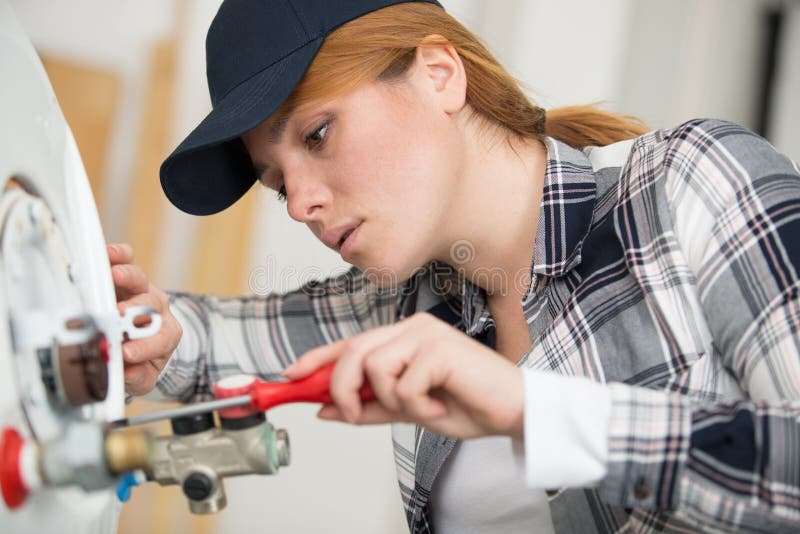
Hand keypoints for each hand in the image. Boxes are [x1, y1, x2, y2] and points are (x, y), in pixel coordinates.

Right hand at [108, 243, 181, 394]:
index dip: (145, 347)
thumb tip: (128, 372)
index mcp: (166, 334)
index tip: (127, 353)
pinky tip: (111, 254)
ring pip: (140, 280)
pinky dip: (120, 255)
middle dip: (136, 311)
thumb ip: (138, 377)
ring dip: (128, 277)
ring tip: (115, 276)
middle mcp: (156, 310)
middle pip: (152, 305)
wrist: (134, 340)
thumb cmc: (138, 358)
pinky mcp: (125, 276)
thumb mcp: (142, 376)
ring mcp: (141, 290)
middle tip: (120, 315)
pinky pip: (127, 260)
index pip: (162, 339)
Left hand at [283, 313, 523, 438]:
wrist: (511, 410)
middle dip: (341, 387)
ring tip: (421, 407)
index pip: (351, 344)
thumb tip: (326, 409)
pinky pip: (402, 383)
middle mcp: (412, 328)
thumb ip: (369, 408)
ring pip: (373, 367)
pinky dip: (416, 406)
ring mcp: (426, 334)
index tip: (289, 376)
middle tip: (349, 413)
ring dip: (391, 400)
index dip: (316, 358)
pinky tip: (440, 404)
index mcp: (404, 338)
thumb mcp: (408, 411)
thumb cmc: (467, 403)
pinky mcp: (439, 347)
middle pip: (353, 352)